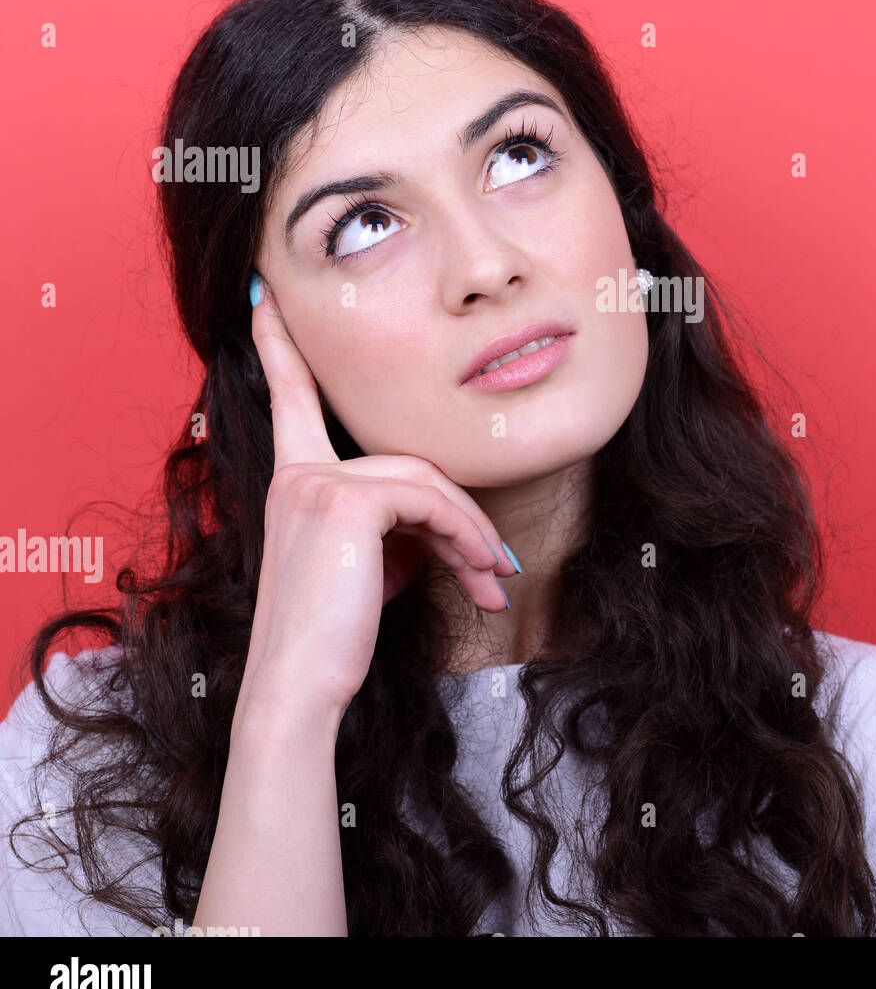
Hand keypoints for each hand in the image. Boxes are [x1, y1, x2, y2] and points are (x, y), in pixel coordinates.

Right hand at [243, 279, 516, 715]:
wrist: (299, 689)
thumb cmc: (334, 636)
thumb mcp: (370, 566)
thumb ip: (397, 522)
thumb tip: (453, 521)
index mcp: (294, 480)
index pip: (289, 399)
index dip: (280, 347)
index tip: (265, 299)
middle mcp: (299, 472)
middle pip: (410, 463)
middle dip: (461, 517)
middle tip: (498, 570)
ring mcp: (317, 483)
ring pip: (428, 483)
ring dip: (472, 535)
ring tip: (496, 582)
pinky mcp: (345, 501)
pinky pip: (432, 502)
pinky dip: (466, 537)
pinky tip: (482, 577)